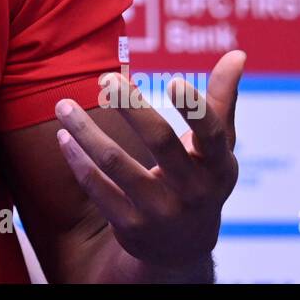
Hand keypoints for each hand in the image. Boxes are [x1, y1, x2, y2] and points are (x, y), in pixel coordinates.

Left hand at [53, 50, 244, 269]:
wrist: (182, 247)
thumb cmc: (200, 177)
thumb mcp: (218, 147)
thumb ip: (223, 100)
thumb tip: (237, 53)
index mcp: (217, 165)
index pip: (211, 135)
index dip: (194, 110)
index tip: (174, 82)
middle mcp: (192, 190)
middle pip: (160, 141)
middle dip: (131, 107)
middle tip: (106, 77)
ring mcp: (159, 210)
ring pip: (115, 163)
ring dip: (85, 131)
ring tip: (63, 104)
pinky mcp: (130, 226)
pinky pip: (96, 187)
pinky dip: (77, 159)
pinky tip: (63, 137)